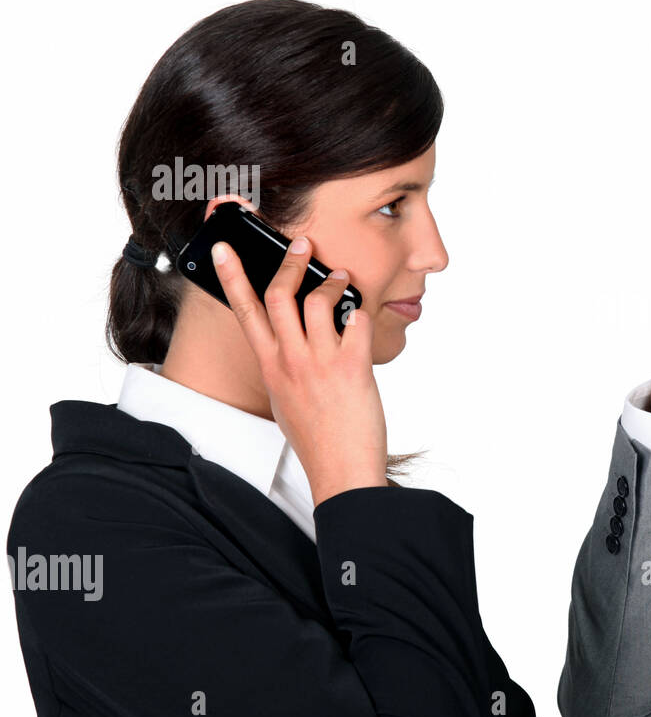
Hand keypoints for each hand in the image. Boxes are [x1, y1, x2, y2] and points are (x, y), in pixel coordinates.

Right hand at [211, 230, 388, 506]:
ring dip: (333, 283)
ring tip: (342, 280)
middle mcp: (290, 361)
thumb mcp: (286, 397)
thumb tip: (294, 335)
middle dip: (291, 262)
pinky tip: (361, 319)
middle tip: (302, 245)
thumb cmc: (316, 437)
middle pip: (280, 295)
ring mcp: (319, 363)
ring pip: (318, 301)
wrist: (340, 470)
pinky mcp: (351, 368)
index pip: (244, 311)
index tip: (222, 247)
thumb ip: (285, 363)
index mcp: (270, 366)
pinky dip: (360, 313)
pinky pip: (356, 322)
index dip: (232, 275)